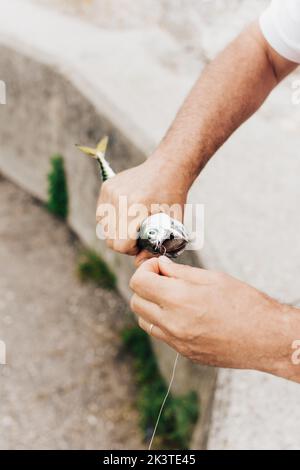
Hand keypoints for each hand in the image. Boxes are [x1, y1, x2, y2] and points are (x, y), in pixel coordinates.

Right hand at [96, 156, 188, 256]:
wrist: (168, 168)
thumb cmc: (173, 197)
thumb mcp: (171, 225)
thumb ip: (155, 247)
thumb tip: (138, 264)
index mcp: (137, 208)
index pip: (121, 244)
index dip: (131, 250)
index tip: (141, 244)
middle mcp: (120, 199)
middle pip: (110, 238)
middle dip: (123, 243)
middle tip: (137, 237)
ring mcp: (111, 191)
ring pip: (103, 226)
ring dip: (115, 231)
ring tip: (131, 226)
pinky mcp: (107, 186)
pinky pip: (101, 213)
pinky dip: (111, 218)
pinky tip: (125, 215)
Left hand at [130, 257, 296, 377]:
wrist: (267, 339)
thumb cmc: (245, 304)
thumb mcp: (213, 278)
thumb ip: (180, 272)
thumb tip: (160, 265)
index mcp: (179, 299)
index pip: (138, 282)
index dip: (146, 269)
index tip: (159, 267)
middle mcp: (173, 323)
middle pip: (136, 302)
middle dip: (145, 286)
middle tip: (164, 278)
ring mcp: (177, 342)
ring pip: (144, 320)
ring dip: (150, 305)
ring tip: (171, 296)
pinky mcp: (185, 353)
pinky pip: (160, 335)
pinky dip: (162, 321)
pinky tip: (181, 312)